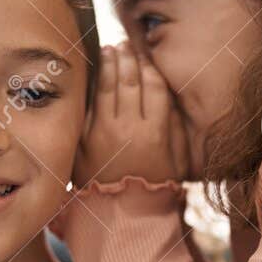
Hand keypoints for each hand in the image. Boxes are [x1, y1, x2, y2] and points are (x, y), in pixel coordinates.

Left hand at [74, 43, 190, 187]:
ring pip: (106, 89)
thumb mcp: (178, 161)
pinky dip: (92, 86)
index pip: (154, 87)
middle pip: (129, 82)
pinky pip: (87, 105)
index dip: (150, 67)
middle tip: (126, 44)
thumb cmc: (156, 188)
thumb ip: (176, 127)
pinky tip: (95, 73)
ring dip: (109, 65)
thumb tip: (169, 96)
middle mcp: (127, 131)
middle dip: (128, 58)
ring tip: (111, 50)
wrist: (122, 218)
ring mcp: (101, 135)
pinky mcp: (82, 141)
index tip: (147, 55)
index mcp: (154, 134)